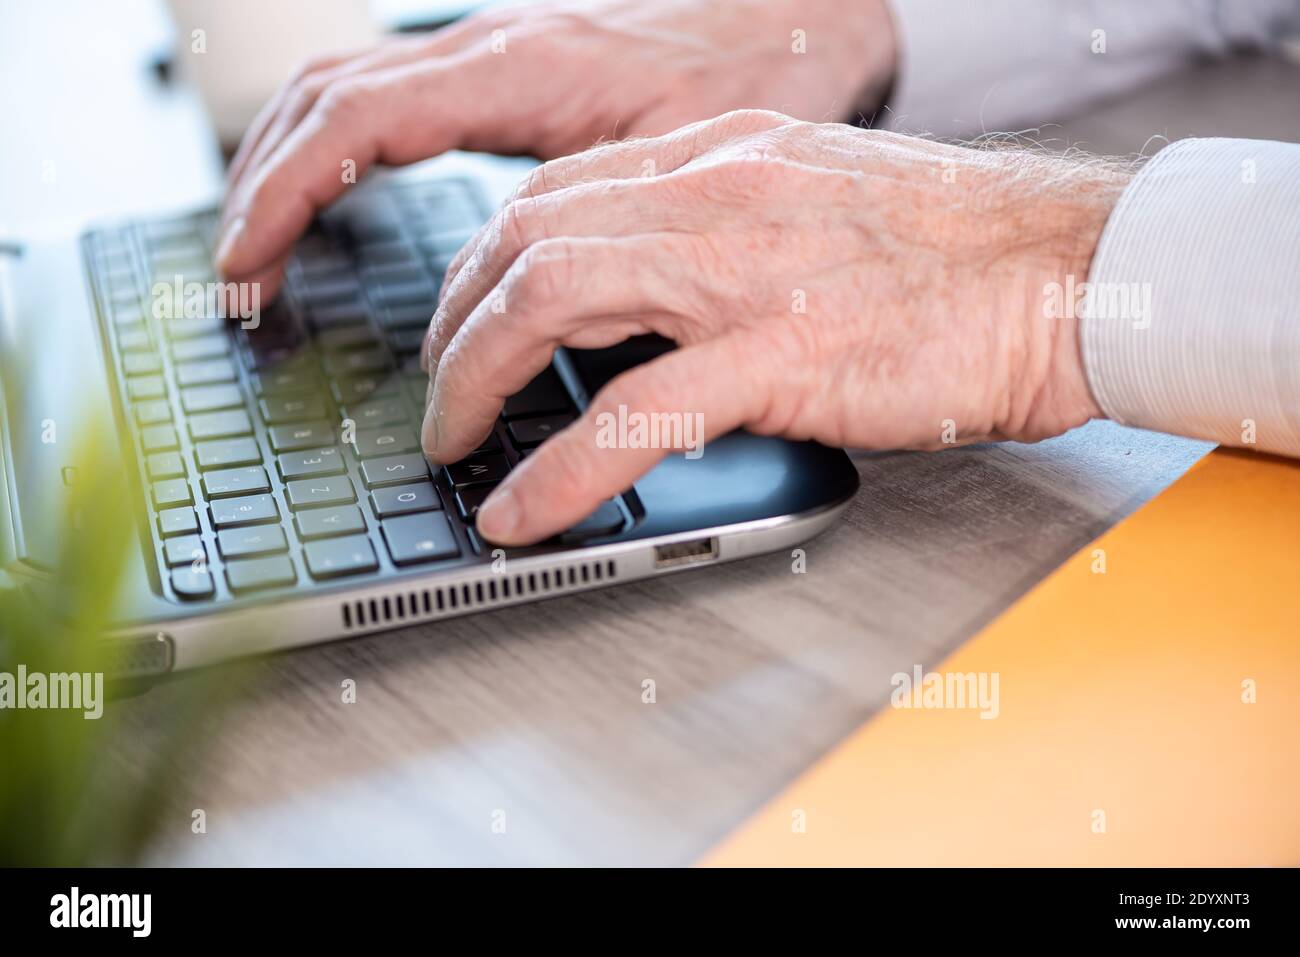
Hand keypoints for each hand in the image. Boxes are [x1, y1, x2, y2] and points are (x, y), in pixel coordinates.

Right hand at [215, 0, 897, 293]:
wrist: (802, 16)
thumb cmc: (759, 73)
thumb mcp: (682, 153)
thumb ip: (600, 220)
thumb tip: (533, 312)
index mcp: (517, 67)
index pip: (353, 120)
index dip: (282, 193)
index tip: (246, 263)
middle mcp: (489, 47)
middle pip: (324, 98)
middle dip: (260, 185)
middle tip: (235, 278)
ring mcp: (492, 52)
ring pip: (347, 89)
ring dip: (286, 162)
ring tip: (259, 243)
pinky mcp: (508, 71)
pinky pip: (391, 95)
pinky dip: (340, 148)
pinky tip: (336, 196)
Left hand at [422, 110, 1130, 544]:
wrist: (1068, 271)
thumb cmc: (953, 253)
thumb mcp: (812, 207)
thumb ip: (720, 234)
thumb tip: (643, 295)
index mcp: (716, 157)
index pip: (552, 194)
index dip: (480, 265)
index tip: (458, 322)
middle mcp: (713, 194)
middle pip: (523, 239)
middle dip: (452, 325)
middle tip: (439, 395)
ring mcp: (743, 272)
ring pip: (550, 301)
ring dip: (476, 381)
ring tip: (454, 447)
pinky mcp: (783, 355)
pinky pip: (634, 414)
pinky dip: (561, 473)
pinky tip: (522, 515)